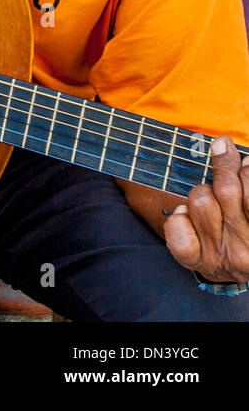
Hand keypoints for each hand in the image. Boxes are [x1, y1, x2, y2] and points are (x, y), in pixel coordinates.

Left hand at [164, 136, 248, 282]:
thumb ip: (245, 184)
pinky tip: (187, 214)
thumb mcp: (248, 209)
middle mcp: (246, 250)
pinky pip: (178, 225)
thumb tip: (233, 151)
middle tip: (223, 148)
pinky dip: (178, 214)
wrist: (234, 271)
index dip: (246, 168)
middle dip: (224, 164)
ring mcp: (220, 256)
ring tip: (209, 193)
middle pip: (226, 189)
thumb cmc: (246, 230)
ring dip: (203, 189)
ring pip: (201, 200)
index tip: (241, 154)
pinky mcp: (194, 259)